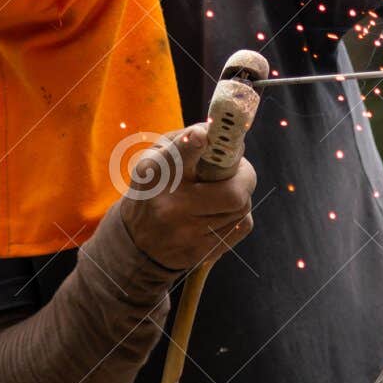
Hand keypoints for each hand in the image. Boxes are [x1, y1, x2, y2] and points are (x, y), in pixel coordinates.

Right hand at [119, 124, 257, 270]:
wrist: (137, 241)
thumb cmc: (155, 187)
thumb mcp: (156, 157)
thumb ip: (186, 139)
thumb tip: (221, 131)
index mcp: (157, 175)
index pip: (178, 156)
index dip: (194, 144)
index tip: (204, 136)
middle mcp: (171, 206)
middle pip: (233, 192)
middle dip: (246, 176)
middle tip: (240, 168)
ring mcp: (187, 233)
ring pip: (241, 208)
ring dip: (242, 193)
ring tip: (227, 188)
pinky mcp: (200, 252)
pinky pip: (241, 226)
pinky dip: (240, 213)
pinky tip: (224, 209)